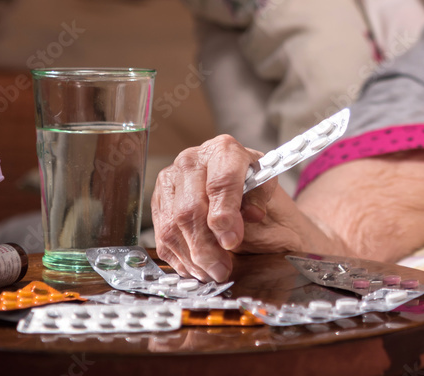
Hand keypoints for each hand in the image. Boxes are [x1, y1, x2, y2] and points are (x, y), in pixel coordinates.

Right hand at [152, 134, 278, 282]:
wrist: (237, 183)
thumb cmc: (252, 184)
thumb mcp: (265, 186)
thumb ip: (259, 198)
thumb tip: (251, 213)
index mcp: (224, 150)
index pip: (220, 183)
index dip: (225, 215)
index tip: (232, 241)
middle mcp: (192, 160)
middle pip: (191, 209)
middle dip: (207, 246)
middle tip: (222, 269)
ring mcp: (171, 179)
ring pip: (172, 226)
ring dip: (192, 257)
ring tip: (212, 272)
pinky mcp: (158, 199)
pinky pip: (161, 235)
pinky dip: (179, 257)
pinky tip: (196, 268)